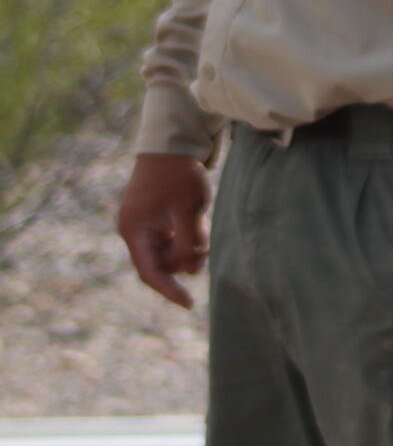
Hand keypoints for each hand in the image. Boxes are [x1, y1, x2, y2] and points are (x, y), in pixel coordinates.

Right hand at [117, 153, 211, 308]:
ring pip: (166, 250)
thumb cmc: (179, 174)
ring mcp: (144, 222)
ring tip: (203, 238)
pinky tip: (200, 229)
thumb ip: (189, 241)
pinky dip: (186, 238)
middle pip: (158, 263)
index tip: (189, 304)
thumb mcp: (188, 210)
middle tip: (204, 257)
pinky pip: (170, 236)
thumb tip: (191, 272)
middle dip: (182, 265)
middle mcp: (135, 229)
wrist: (173, 142)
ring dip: (186, 251)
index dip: (168, 290)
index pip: (149, 271)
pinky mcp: (155, 215)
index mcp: (134, 230)